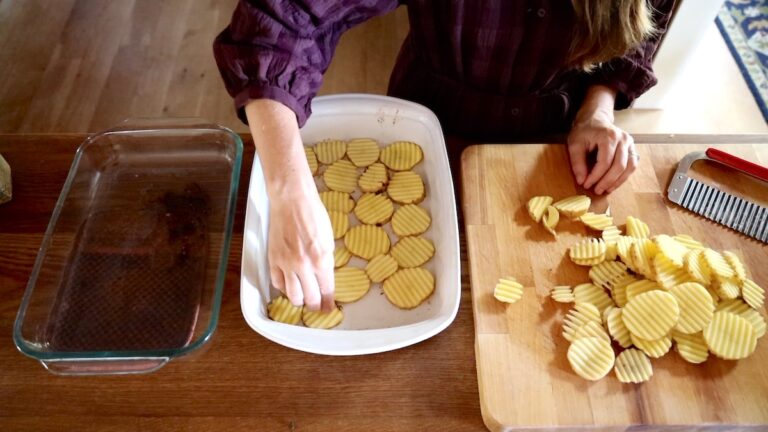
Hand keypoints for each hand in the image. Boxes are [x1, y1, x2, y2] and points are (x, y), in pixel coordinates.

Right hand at [245, 98, 334, 310]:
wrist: (292, 200)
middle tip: (317, 306)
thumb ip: (325, 260)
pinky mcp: (273, 259)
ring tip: (302, 298)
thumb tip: (324, 277)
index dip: (328, 302)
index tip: (329, 309)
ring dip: (298, 300)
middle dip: (315, 305)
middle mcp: (304, 266)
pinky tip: (288, 284)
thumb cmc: (314, 215)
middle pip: (309, 298)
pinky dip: (283, 287)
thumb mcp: (328, 239)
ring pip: (292, 295)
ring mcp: (286, 264)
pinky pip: (277, 283)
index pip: (326, 290)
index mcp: (322, 260)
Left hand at [567, 110, 637, 194]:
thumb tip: (582, 181)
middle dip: (607, 181)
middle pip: (619, 166)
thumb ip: (577, 162)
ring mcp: (630, 143)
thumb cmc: (584, 131)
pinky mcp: (632, 148)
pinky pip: (632, 165)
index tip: (586, 184)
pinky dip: (624, 176)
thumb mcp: (574, 144)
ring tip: (606, 190)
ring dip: (618, 181)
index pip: (604, 162)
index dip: (595, 176)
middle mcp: (623, 139)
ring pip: (629, 167)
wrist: (595, 119)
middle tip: (596, 190)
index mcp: (608, 136)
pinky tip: (614, 183)